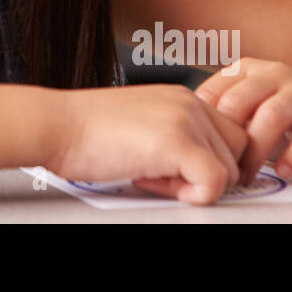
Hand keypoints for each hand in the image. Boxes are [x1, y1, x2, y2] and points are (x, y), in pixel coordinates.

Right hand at [49, 83, 247, 205]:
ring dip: (193, 184)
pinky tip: (152, 182)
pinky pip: (214, 183)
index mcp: (181, 97)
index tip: (177, 170)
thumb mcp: (140, 122)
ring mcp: (185, 120)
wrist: (54, 125)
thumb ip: (173, 133)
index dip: (209, 160)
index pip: (230, 133)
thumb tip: (198, 166)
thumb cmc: (84, 131)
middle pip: (237, 151)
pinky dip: (190, 195)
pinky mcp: (177, 143)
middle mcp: (189, 102)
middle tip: (160, 176)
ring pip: (228, 170)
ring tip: (149, 175)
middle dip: (207, 173)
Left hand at [194, 57, 291, 184]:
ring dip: (257, 150)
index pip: (214, 91)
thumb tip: (185, 135)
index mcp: (249, 70)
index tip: (200, 150)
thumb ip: (224, 115)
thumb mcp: (251, 109)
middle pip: (240, 102)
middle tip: (224, 168)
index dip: (203, 125)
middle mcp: (275, 74)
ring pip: (273, 114)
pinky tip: (283, 169)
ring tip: (249, 174)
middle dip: (228, 140)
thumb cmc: (287, 116)